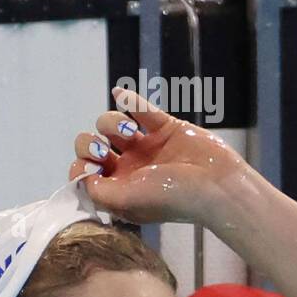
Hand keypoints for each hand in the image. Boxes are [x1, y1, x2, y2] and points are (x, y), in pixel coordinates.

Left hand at [68, 86, 249, 224]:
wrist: (215, 185)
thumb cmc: (173, 198)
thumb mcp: (126, 202)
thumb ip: (96, 191)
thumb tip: (81, 175)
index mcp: (119, 189)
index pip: (84, 173)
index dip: (80, 166)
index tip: (92, 167)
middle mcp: (129, 168)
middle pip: (93, 146)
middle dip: (91, 145)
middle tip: (106, 152)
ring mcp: (147, 146)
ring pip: (113, 125)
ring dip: (112, 123)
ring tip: (130, 132)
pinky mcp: (165, 128)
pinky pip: (140, 108)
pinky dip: (129, 100)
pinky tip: (120, 94)